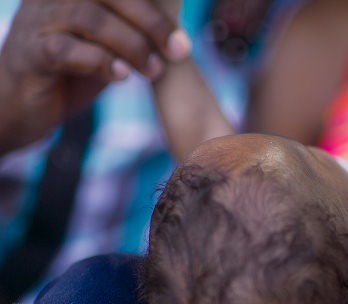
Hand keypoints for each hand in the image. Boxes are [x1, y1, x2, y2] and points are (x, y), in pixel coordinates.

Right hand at [0, 0, 189, 152]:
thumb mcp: (111, 44)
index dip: (151, 1)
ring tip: (153, 70)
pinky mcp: (29, 55)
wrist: (22, 105)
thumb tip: (180, 29)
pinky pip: (64, 50)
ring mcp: (36, 22)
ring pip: (88, 18)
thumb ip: (137, 29)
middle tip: (180, 49)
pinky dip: (100, 62)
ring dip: (131, 45)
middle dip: (152, 21)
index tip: (182, 15)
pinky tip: (122, 77)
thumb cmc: (73, 70)